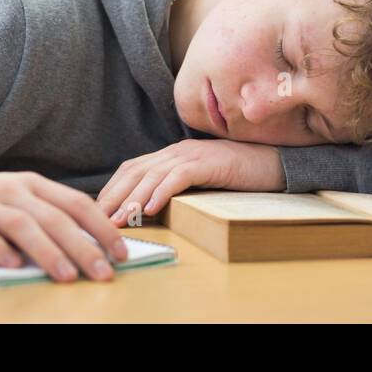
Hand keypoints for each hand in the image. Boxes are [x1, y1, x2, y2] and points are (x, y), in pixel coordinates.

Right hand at [0, 171, 128, 282]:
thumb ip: (47, 218)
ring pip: (24, 226)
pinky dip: (0, 249)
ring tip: (68, 276)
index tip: (122, 253)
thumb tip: (89, 249)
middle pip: (55, 218)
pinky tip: (14, 266)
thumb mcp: (17, 201)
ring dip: (49, 252)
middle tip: (103, 273)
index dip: (102, 228)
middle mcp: (13, 190)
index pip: (76, 203)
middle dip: (84, 247)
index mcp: (33, 184)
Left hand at [96, 138, 284, 226]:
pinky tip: (149, 209)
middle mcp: (177, 151)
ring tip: (117, 221)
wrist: (275, 162)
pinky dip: (161, 193)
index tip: (96, 211)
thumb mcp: (202, 181)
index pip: (133, 168)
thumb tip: (150, 210)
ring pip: (152, 175)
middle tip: (98, 220)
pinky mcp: (209, 163)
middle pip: (135, 171)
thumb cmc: (239, 176)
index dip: (113, 189)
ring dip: (132, 199)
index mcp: (173, 154)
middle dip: (114, 196)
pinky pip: (179, 177)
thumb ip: (178, 186)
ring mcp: (193, 154)